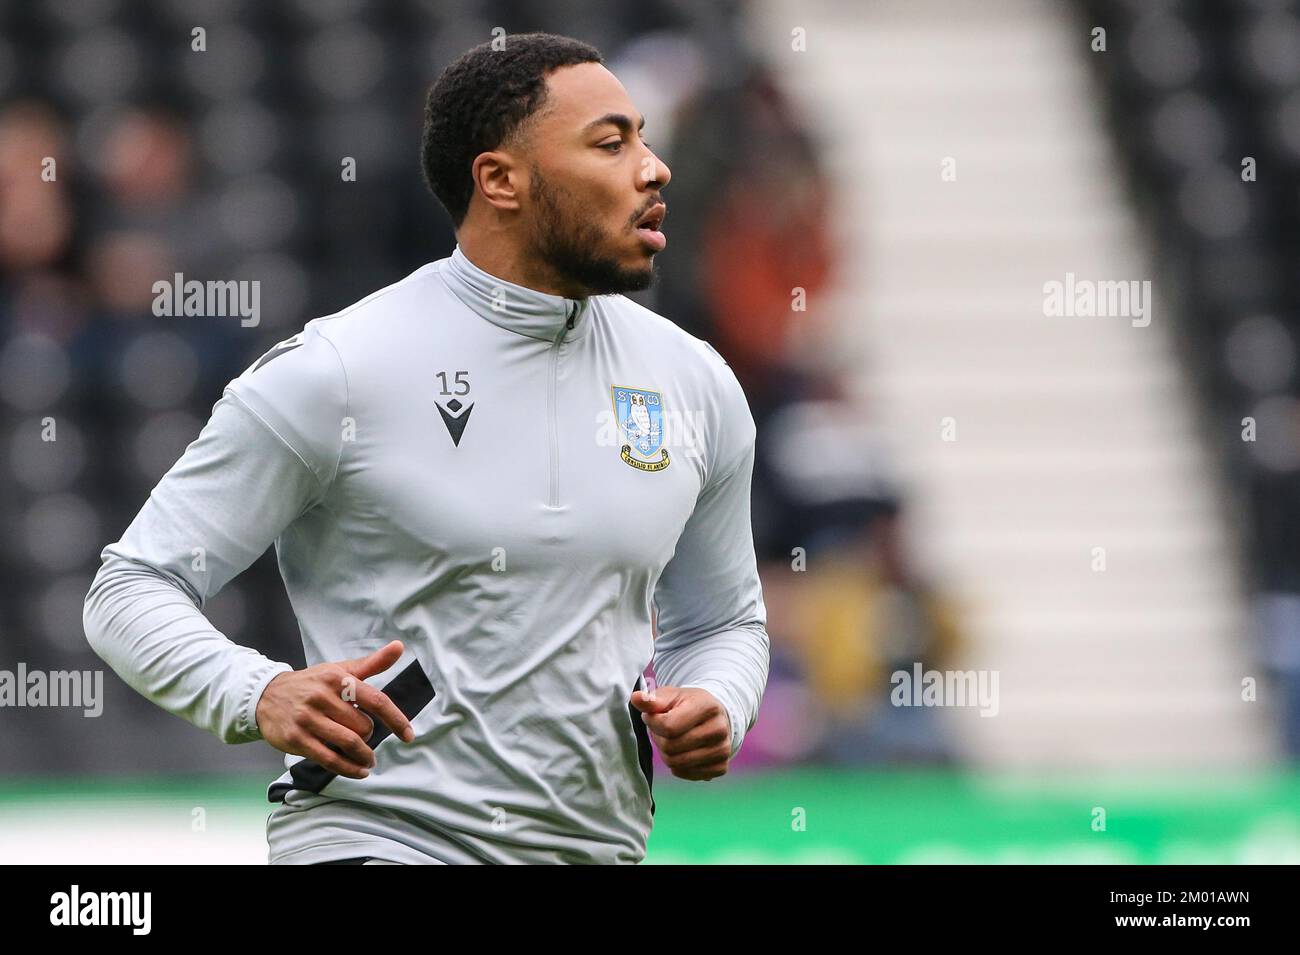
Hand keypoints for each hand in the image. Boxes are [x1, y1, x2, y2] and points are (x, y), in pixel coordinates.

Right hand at [255, 640, 415, 778]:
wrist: (266, 695)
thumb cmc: (312, 683)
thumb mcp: (339, 670)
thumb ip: (372, 663)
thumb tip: (399, 646)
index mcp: (338, 679)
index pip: (375, 700)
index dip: (396, 719)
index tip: (409, 735)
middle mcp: (322, 698)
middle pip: (363, 726)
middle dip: (371, 736)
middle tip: (368, 738)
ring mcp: (308, 719)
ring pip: (348, 743)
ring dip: (364, 756)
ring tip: (369, 760)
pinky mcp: (296, 739)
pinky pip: (329, 759)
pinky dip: (348, 769)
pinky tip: (359, 771)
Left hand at [629, 685, 731, 780]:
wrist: (714, 716)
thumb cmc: (688, 704)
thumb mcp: (670, 696)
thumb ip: (651, 699)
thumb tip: (636, 698)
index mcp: (708, 707)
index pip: (668, 726)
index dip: (653, 723)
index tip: (652, 717)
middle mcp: (719, 730)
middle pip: (671, 747)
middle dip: (659, 739)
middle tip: (661, 730)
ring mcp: (722, 751)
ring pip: (676, 764)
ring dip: (666, 753)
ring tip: (671, 739)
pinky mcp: (721, 767)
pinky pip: (685, 774)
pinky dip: (677, 765)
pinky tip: (682, 750)